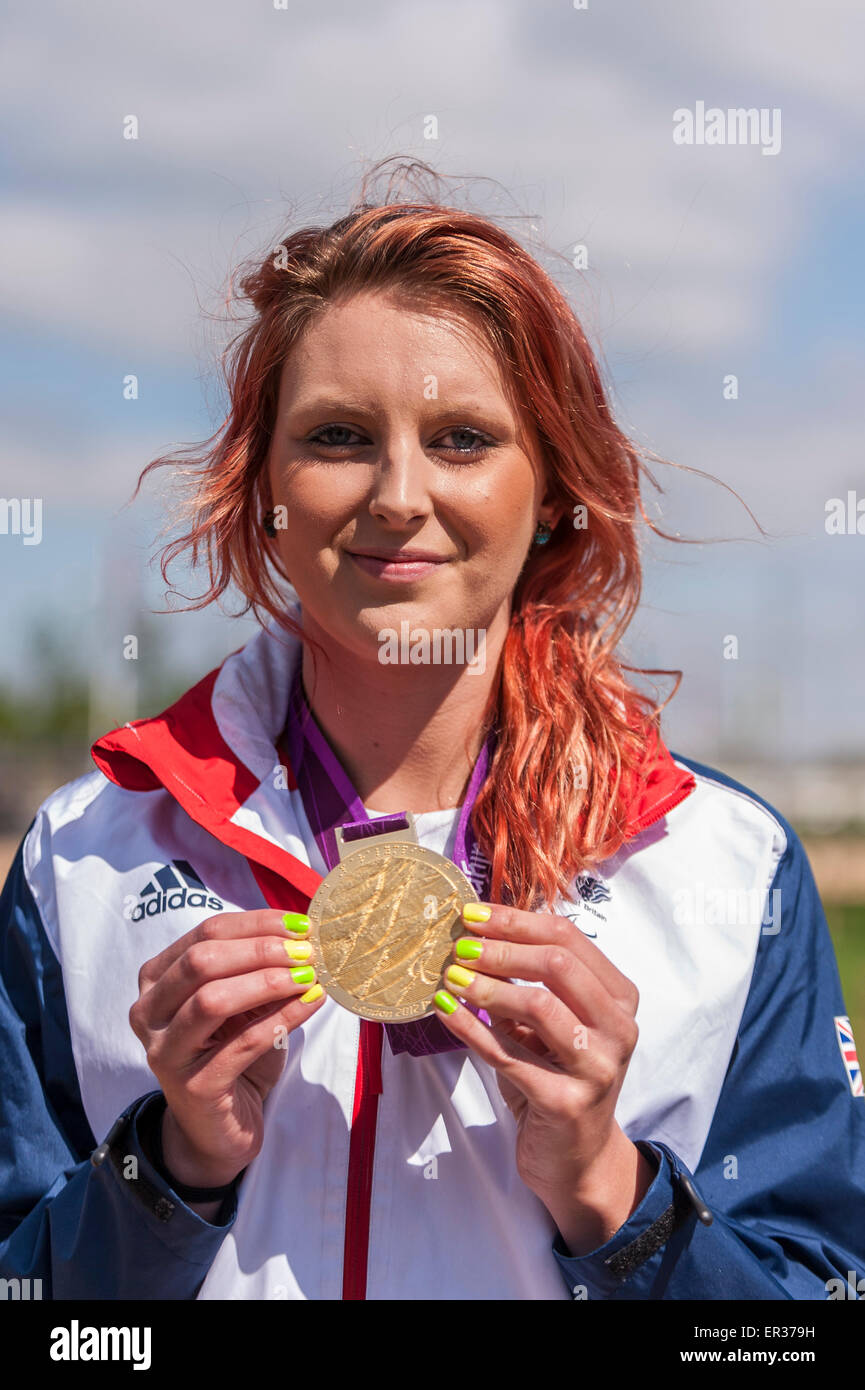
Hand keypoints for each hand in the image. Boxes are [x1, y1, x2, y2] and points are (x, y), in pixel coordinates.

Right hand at [129, 909, 324, 1195]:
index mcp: (157, 979)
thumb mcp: (243, 1003)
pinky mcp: (192, 1086)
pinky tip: (312, 1003)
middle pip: (202, 960)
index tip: (301, 924)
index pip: (206, 933)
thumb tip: (303, 937)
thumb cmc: (233, 1054)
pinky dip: (283, 1017)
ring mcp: (165, 1051)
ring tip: (309, 975)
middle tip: (307, 951)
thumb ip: (258, 969)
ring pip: (213, 999)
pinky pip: (243, 1042)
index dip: (257, 923)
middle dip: (261, 949)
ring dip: (268, 981)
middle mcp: (148, 1012)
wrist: (219, 1129)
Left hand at [433, 902, 654, 1254]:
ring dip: (487, 986)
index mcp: (619, 997)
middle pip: (558, 964)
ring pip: (538, 1006)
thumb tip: (475, 933)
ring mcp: (597, 1067)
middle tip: (459, 944)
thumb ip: (528, 981)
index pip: (569, 938)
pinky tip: (445, 1012)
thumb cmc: (557, 1077)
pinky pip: (508, 1055)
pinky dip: (471, 1029)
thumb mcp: (551, 1023)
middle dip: (502, 948)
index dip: (516, 921)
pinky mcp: (566, 1103)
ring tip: (450, 976)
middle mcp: (618, 1028)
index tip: (472, 914)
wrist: (576, 1159)